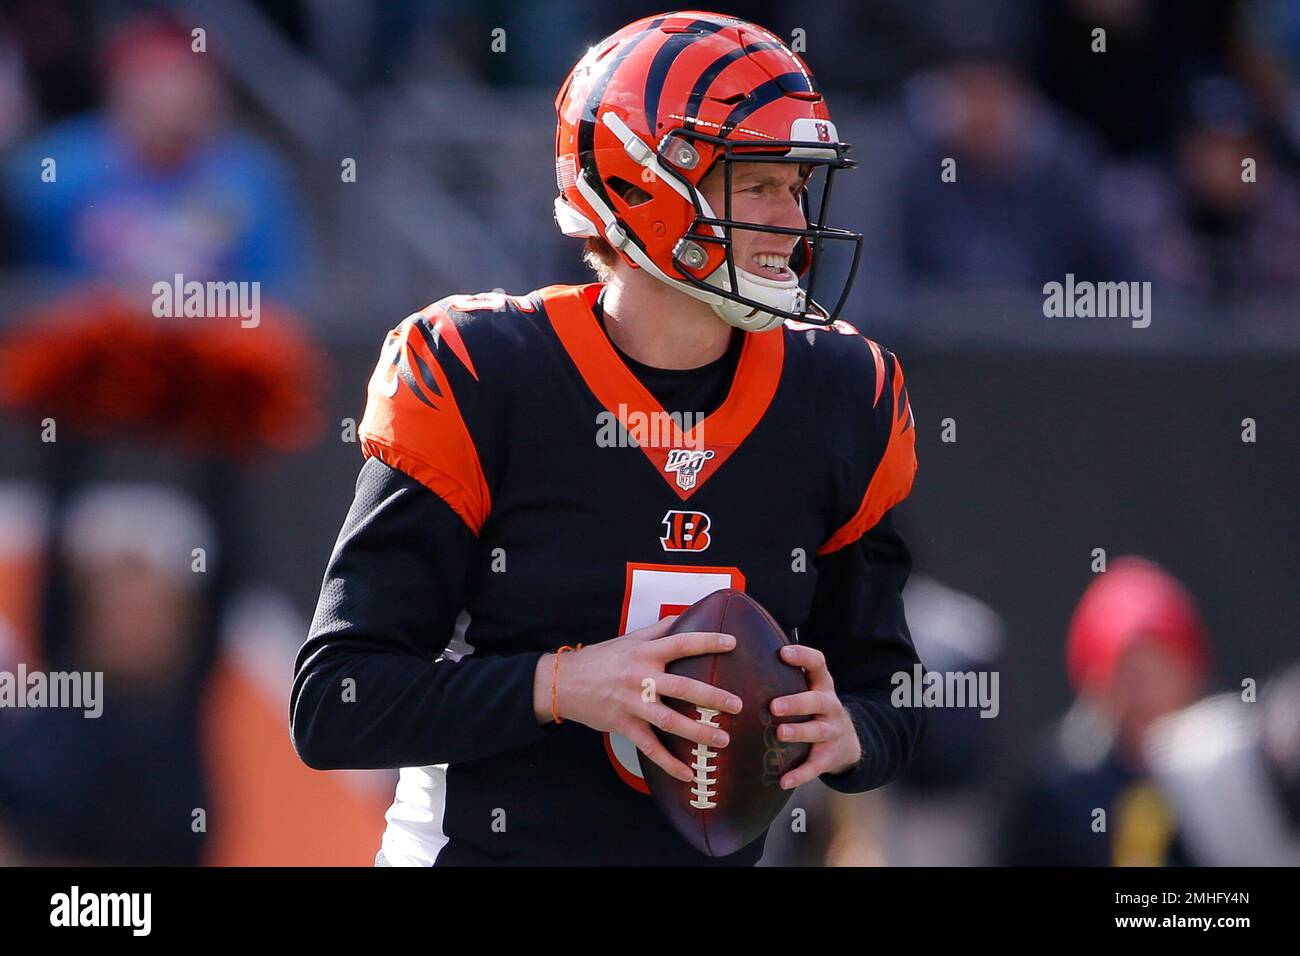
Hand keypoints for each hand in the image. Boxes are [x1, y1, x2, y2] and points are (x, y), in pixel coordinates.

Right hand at [534, 615, 743, 783]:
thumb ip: (657, 631)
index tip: (732, 643)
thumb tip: (683, 617)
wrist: (564, 682)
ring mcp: (631, 704)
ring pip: (669, 720)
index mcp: (644, 652)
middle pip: (681, 687)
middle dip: (712, 697)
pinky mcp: (623, 725)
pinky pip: (649, 748)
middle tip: (737, 704)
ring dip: (698, 732)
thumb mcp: (627, 640)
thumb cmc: (600, 659)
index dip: (707, 641)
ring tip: (722, 740)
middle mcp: (640, 677)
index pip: (681, 643)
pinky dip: (668, 763)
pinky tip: (687, 774)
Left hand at [770, 643, 861, 788]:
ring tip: (781, 733)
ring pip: (817, 732)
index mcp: (821, 685)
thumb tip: (739, 654)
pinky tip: (784, 780)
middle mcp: (829, 706)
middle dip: (796, 702)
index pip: (818, 664)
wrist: (846, 741)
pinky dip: (800, 774)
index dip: (802, 657)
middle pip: (817, 701)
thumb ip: (784, 675)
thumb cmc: (813, 709)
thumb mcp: (808, 688)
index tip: (783, 652)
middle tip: (774, 706)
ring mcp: (831, 732)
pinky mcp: (828, 757)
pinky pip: (815, 766)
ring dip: (799, 732)